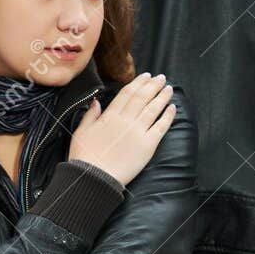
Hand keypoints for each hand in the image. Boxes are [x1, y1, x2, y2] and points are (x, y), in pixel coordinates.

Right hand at [68, 71, 175, 186]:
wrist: (94, 177)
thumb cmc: (85, 157)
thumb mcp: (81, 132)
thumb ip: (90, 115)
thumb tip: (95, 102)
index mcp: (110, 116)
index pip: (127, 93)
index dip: (138, 83)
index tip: (145, 76)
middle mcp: (126, 120)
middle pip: (142, 98)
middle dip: (153, 85)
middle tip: (161, 78)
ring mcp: (138, 132)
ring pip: (153, 109)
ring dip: (162, 97)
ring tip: (169, 88)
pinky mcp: (148, 145)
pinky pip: (161, 127)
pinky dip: (168, 116)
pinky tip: (172, 108)